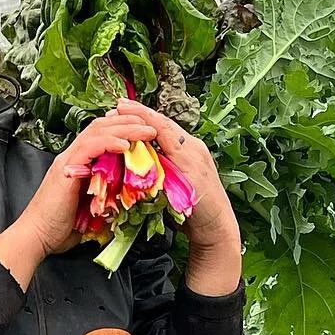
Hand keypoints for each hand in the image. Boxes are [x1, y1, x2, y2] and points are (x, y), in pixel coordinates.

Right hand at [0, 109, 160, 287]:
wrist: (36, 237)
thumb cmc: (59, 229)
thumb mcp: (92, 211)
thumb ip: (107, 200)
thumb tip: (127, 203)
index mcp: (78, 164)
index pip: (101, 135)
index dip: (122, 128)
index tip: (143, 130)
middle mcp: (72, 157)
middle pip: (102, 126)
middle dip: (128, 121)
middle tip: (150, 123)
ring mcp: (68, 160)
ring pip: (98, 131)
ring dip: (125, 128)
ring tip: (146, 130)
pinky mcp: (67, 169)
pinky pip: (90, 147)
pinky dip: (110, 142)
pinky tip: (126, 144)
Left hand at [112, 98, 242, 295]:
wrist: (216, 229)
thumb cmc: (193, 211)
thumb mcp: (174, 185)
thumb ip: (160, 171)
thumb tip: (136, 165)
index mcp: (188, 150)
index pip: (162, 127)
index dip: (143, 115)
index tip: (122, 107)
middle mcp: (193, 148)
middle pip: (163, 124)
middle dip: (139, 113)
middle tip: (117, 105)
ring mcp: (195, 158)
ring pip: (166, 132)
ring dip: (143, 122)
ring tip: (122, 113)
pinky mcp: (193, 172)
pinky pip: (169, 152)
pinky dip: (151, 143)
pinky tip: (135, 138)